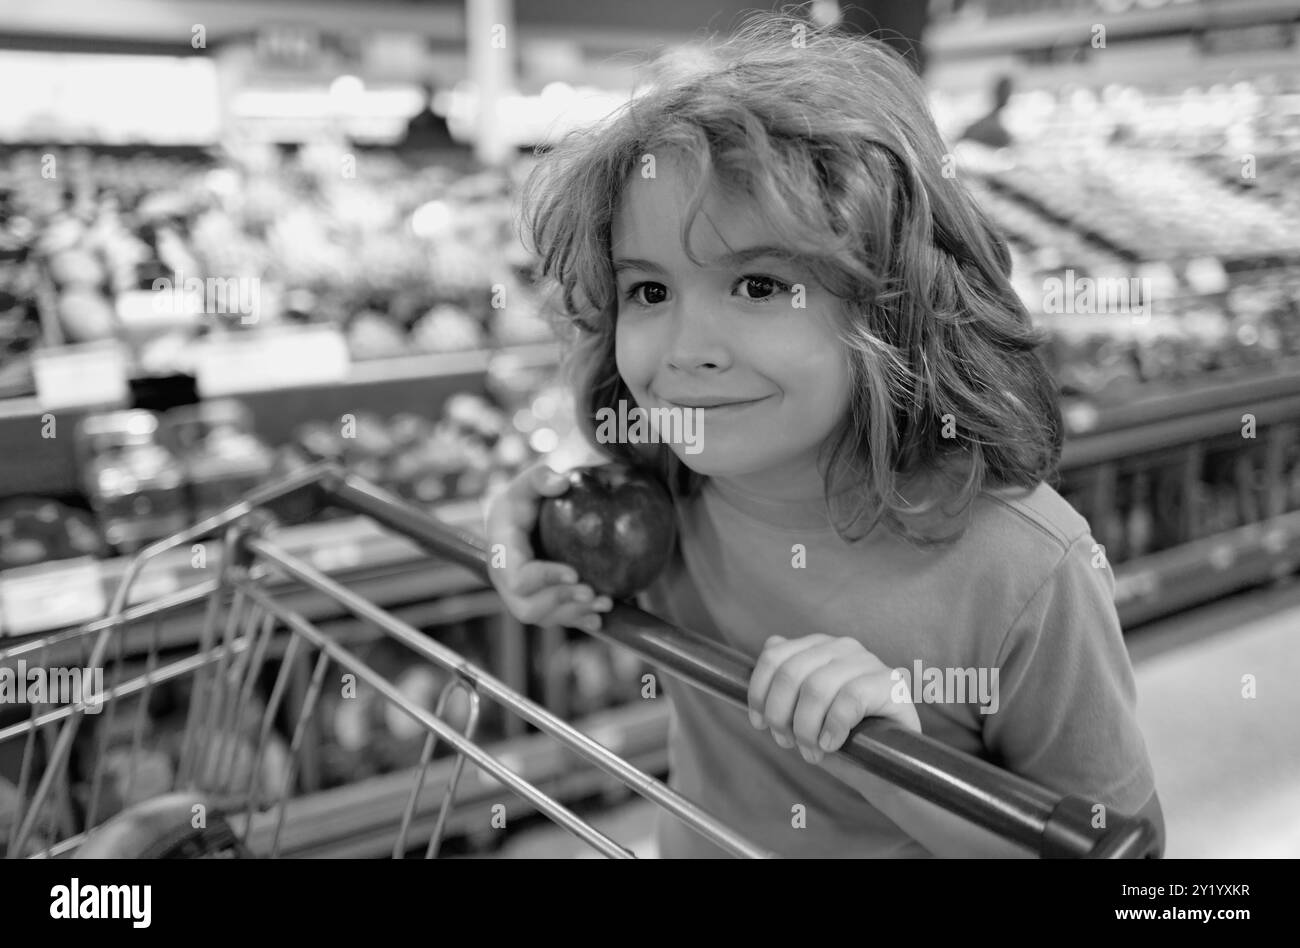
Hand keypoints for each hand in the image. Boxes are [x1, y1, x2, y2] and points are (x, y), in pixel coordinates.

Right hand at [483, 461, 613, 632]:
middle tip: (593, 593)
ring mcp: (522, 595)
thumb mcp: (528, 483)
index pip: (518, 578)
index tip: (575, 573)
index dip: (545, 580)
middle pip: (527, 608)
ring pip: (544, 617)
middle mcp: (506, 581)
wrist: (522, 519)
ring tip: (606, 602)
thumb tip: (560, 483)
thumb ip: (540, 477)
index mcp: (501, 554)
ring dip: (576, 614)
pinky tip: (602, 617)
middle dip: (562, 604)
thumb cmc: (526, 499)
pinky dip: (580, 620)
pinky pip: (557, 618)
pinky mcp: (540, 601)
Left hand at [747, 634, 921, 765]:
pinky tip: (831, 744)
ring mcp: (869, 662)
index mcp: (818, 647)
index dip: (759, 692)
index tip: (759, 723)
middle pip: (791, 673)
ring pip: (817, 688)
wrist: (885, 765)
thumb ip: (786, 681)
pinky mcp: (892, 683)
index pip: (774, 656)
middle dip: (781, 715)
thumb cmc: (840, 737)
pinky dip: (833, 727)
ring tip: (811, 751)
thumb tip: (771, 644)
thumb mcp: (803, 711)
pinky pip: (850, 699)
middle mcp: (843, 647)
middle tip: (788, 742)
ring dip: (806, 728)